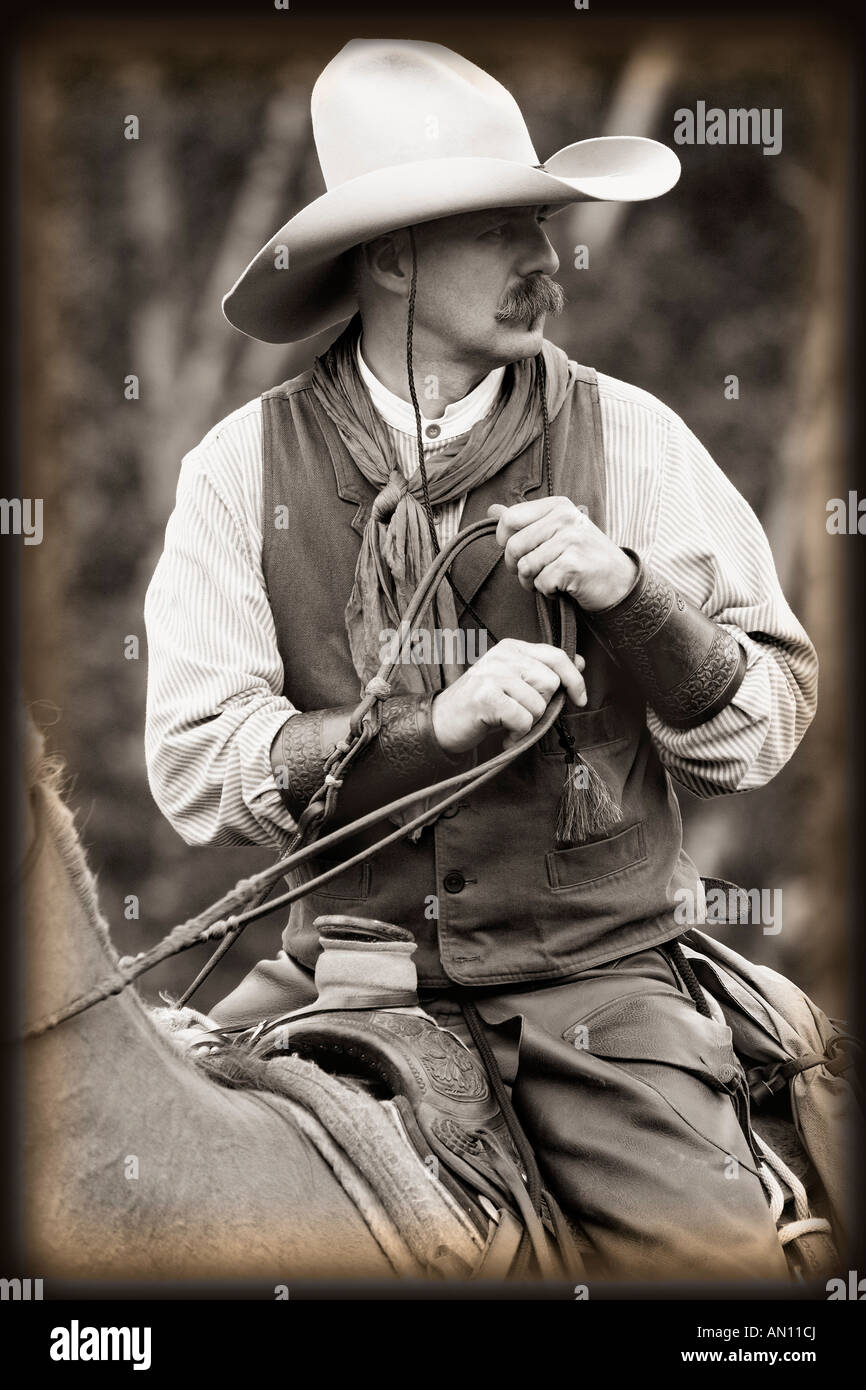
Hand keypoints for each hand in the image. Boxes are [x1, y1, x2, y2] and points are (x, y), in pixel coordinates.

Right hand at [431, 638, 585, 754]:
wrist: (442, 723)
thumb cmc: (482, 706)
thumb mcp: (516, 684)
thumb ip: (544, 671)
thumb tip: (580, 662)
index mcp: (511, 648)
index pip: (556, 656)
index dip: (574, 679)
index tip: (580, 699)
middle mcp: (502, 656)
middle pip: (550, 683)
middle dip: (542, 707)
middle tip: (520, 715)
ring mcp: (492, 674)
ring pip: (538, 705)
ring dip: (528, 724)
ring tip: (509, 725)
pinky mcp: (486, 696)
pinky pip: (523, 720)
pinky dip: (517, 734)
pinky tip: (504, 734)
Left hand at [488, 497, 636, 611]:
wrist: (619, 581)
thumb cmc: (583, 557)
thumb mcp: (556, 532)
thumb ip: (525, 521)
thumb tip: (491, 509)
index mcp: (558, 506)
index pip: (509, 518)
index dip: (505, 542)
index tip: (520, 553)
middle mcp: (565, 518)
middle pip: (514, 546)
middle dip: (518, 568)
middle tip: (536, 573)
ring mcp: (571, 540)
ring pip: (526, 567)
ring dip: (534, 582)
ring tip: (552, 579)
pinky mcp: (573, 564)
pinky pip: (541, 582)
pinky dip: (548, 591)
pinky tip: (563, 586)